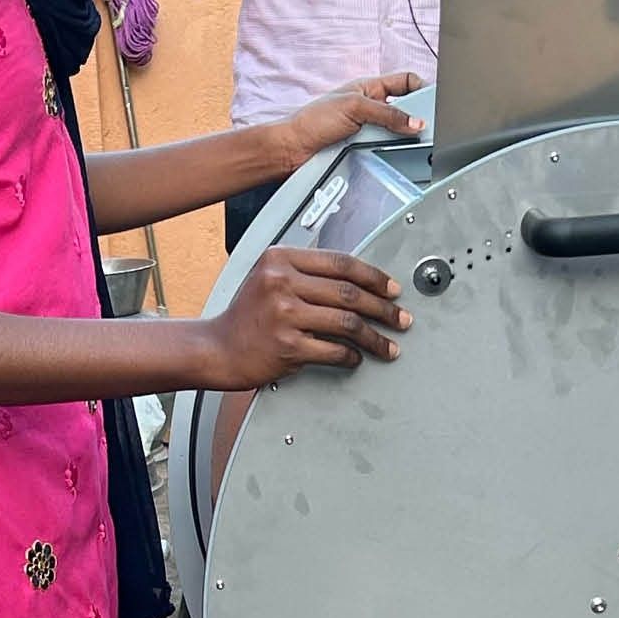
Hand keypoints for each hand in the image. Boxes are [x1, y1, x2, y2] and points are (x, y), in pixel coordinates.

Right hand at [198, 247, 408, 387]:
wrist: (217, 348)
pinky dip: (351, 356)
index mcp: (280, 259)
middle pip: (350, 292)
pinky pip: (334, 350)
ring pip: (348, 323)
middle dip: (384, 308)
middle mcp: (281, 282)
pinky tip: (357, 358)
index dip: (374, 276)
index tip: (393, 289)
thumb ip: (306, 273)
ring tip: (389, 345)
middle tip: (400, 318)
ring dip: (375, 337)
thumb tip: (358, 281)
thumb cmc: (247, 316)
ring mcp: (284, 314)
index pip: (341, 262)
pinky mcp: (287, 346)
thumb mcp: (269, 278)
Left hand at [269, 73, 428, 173]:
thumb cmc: (313, 121)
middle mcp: (372, 107)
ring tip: (410, 142)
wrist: (294, 150)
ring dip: (404, 137)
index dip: (421, 87)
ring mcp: (370, 129)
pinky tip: (397, 155)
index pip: (405, 81)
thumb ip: (388, 113)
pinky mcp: (366, 149)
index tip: (434, 100)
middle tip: (425, 126)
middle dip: (416, 116)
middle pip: (406, 108)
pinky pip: (389, 149)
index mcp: (369, 88)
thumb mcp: (355, 108)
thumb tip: (416, 122)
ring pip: (399, 131)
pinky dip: (395, 152)